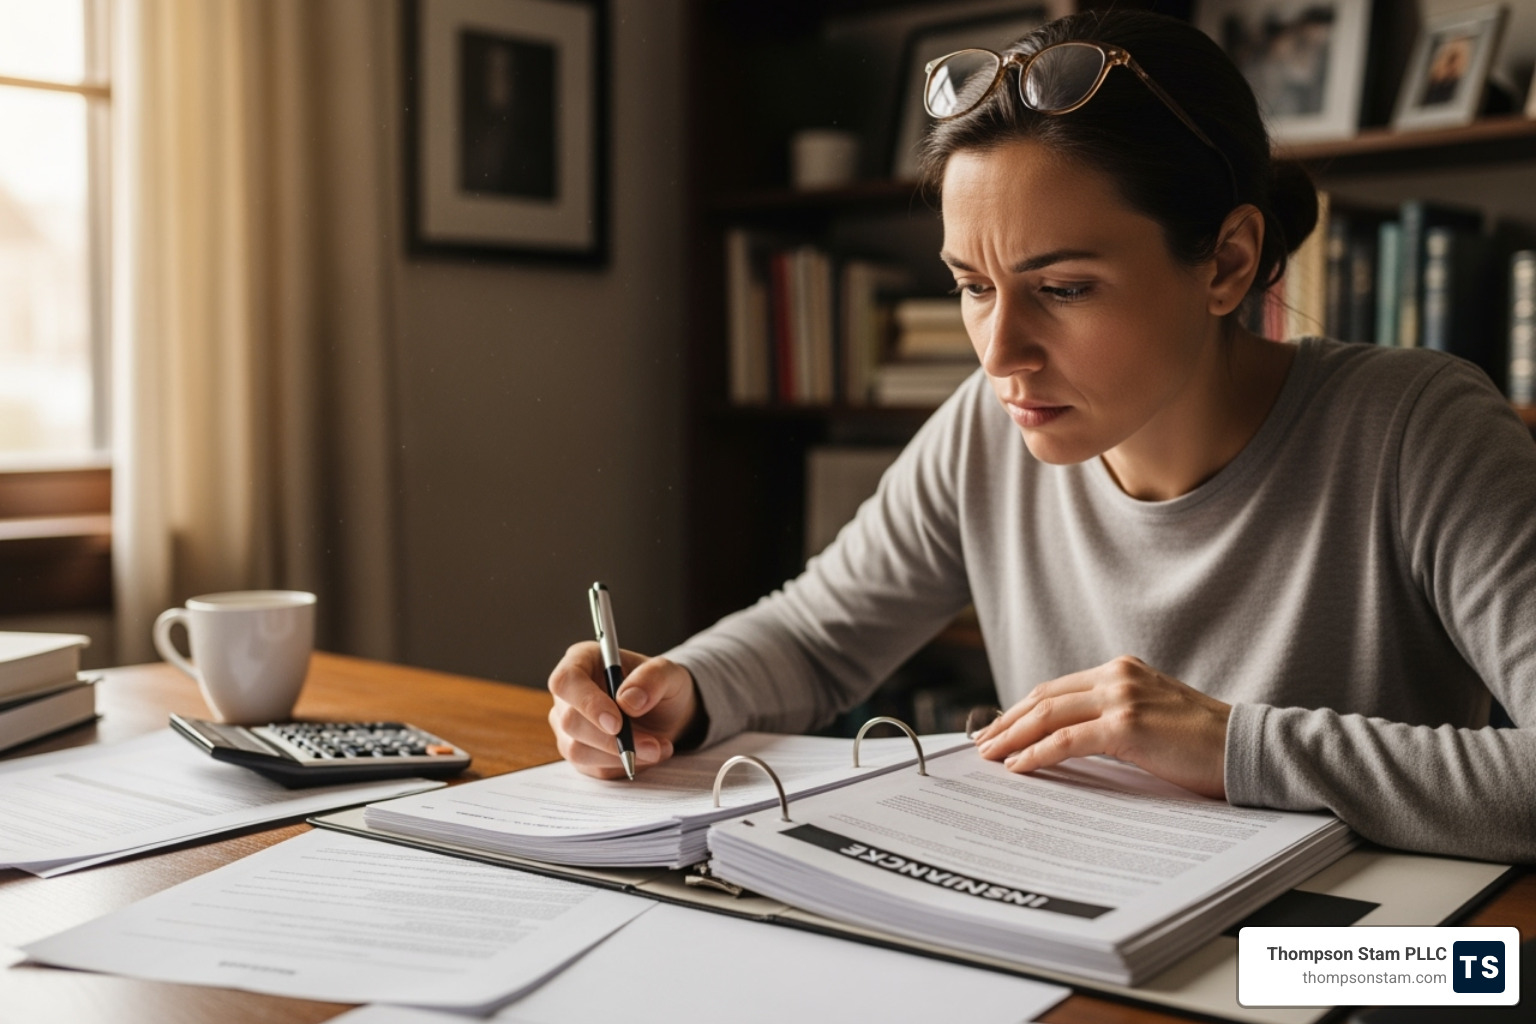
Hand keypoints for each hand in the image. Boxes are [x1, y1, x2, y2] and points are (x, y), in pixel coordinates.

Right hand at [546, 642, 700, 778]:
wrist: (666, 713)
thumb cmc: (660, 686)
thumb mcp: (669, 674)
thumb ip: (652, 679)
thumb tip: (628, 701)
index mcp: (582, 661)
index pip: (566, 681)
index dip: (587, 703)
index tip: (617, 723)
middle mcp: (568, 694)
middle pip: (570, 722)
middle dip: (613, 740)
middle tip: (653, 745)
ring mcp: (569, 725)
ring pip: (578, 750)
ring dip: (620, 756)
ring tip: (657, 748)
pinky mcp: (579, 751)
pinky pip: (592, 767)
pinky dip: (622, 765)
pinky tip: (645, 754)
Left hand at [972, 656, 1230, 797]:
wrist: (1249, 748)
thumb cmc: (1204, 743)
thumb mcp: (1153, 717)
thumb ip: (1115, 717)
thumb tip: (1070, 741)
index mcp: (1122, 670)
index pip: (1056, 688)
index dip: (1021, 709)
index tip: (998, 728)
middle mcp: (1117, 676)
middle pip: (1044, 697)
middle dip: (1007, 721)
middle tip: (981, 743)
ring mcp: (1122, 698)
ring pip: (1048, 715)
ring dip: (1012, 736)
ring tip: (989, 756)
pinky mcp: (1128, 726)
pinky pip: (1067, 740)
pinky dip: (1037, 753)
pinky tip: (1019, 767)